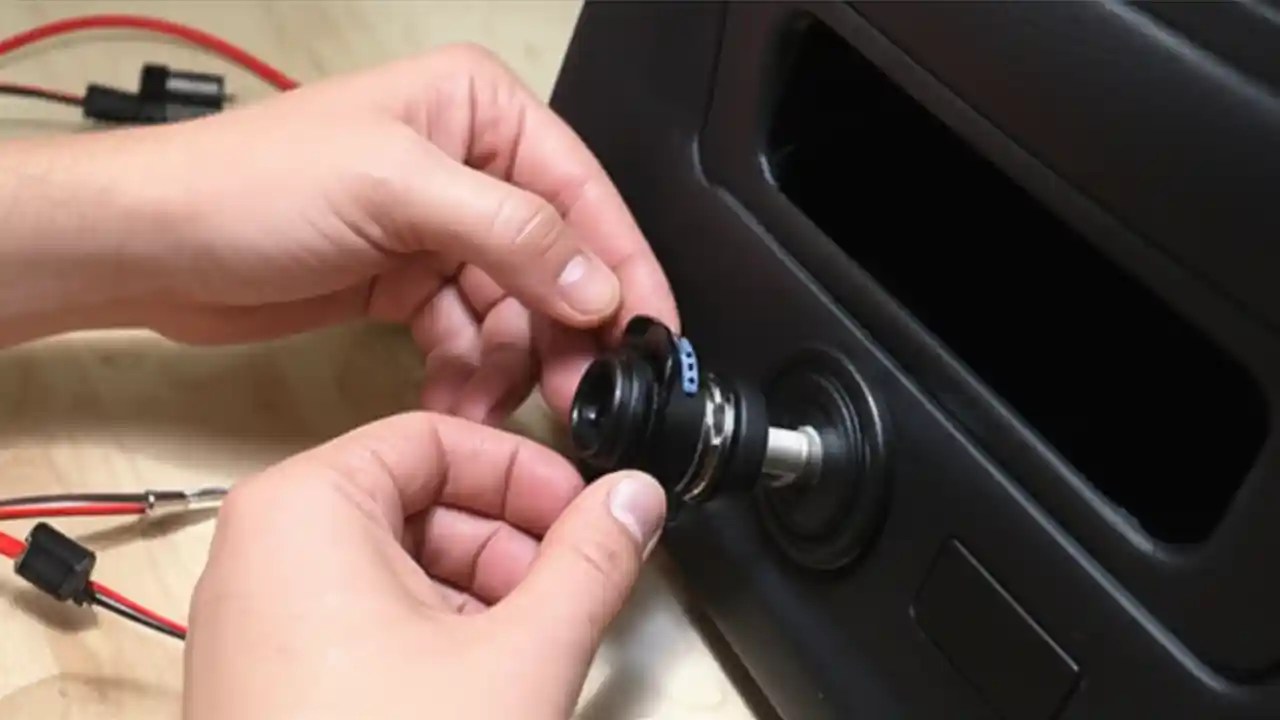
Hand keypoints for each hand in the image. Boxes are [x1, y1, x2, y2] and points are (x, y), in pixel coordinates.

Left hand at [0, 45, 676, 422]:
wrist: (155, 247)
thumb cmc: (250, 185)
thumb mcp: (396, 190)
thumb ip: (511, 235)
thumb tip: (595, 284)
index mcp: (476, 110)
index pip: (580, 191)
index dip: (620, 265)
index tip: (651, 330)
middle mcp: (467, 165)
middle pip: (554, 258)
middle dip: (564, 329)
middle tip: (579, 391)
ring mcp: (440, 227)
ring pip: (513, 307)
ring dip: (511, 363)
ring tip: (497, 405)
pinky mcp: (411, 281)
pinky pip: (470, 334)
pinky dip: (470, 371)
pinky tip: (459, 398)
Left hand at [184, 411, 666, 718]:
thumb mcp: (520, 655)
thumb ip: (591, 562)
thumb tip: (633, 501)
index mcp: (304, 510)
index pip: (437, 440)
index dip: (526, 474)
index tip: (586, 511)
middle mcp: (263, 552)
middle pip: (417, 499)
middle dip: (508, 542)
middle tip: (573, 583)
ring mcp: (257, 618)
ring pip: (395, 562)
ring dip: (480, 593)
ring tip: (534, 644)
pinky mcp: (267, 676)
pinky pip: (363, 616)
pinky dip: (433, 634)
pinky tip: (480, 683)